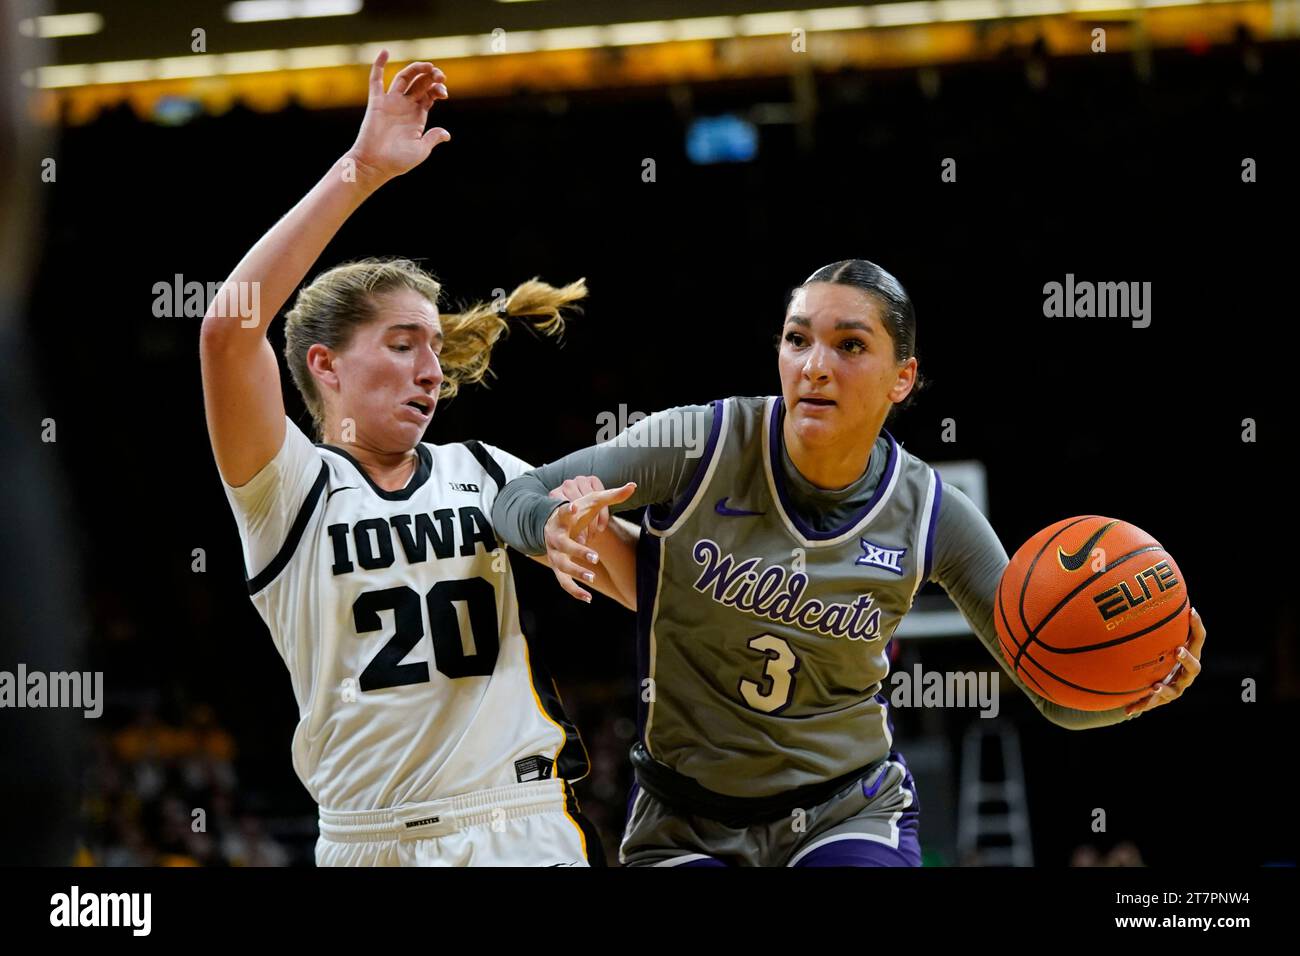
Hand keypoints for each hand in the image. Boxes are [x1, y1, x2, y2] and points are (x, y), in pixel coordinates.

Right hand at [347, 49, 449, 183]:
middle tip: (440, 74)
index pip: (430, 95)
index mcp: (418, 116)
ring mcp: (391, 103)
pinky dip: (379, 65)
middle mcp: (405, 106)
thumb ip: (432, 138)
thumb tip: (446, 134)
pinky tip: (385, 51)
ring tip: (428, 65)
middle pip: (420, 83)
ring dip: (415, 69)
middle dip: (431, 76)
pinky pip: (376, 80)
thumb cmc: (397, 161)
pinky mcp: (377, 102)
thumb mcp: (421, 150)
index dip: (438, 88)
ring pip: (404, 78)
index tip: (444, 90)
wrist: (375, 165)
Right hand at [542, 481, 636, 602]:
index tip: (574, 507)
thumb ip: (612, 495)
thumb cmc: (577, 512)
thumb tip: (634, 486)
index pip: (563, 512)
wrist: (552, 524)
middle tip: (595, 556)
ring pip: (562, 566)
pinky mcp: (557, 568)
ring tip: (593, 578)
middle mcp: (555, 537)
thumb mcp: (592, 501)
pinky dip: (575, 591)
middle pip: (564, 546)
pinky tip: (589, 598)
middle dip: (578, 551)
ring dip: (576, 572)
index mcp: (562, 518)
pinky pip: (563, 583)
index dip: (568, 510)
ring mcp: (554, 554)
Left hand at [1125, 607, 1204, 715]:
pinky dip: (1140, 706)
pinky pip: (1149, 705)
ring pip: (1173, 691)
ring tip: (1155, 686)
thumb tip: (1137, 590)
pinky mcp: (1159, 701)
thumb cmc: (1156, 655)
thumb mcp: (1156, 640)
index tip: (1192, 611)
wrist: (1150, 685)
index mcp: (1187, 656)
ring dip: (1165, 689)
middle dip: (1188, 659)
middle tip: (1177, 650)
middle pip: (1195, 668)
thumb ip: (1153, 623)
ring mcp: (1174, 689)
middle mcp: (1184, 674)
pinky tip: (1127, 710)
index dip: (1197, 626)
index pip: (1198, 640)